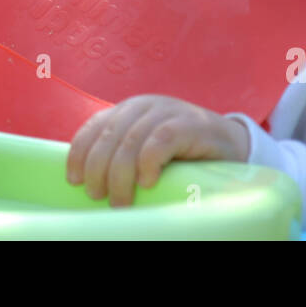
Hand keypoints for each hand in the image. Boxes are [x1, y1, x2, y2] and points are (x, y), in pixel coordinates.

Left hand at [66, 94, 250, 205]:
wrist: (232, 145)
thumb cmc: (182, 155)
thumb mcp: (146, 151)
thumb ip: (122, 156)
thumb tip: (88, 187)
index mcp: (129, 110)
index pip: (95, 125)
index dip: (80, 151)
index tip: (74, 179)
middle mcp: (145, 105)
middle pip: (110, 134)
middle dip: (98, 168)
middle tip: (98, 196)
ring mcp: (169, 111)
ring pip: (132, 139)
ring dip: (121, 174)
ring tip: (120, 201)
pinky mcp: (191, 124)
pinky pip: (162, 139)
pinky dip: (149, 161)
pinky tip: (147, 182)